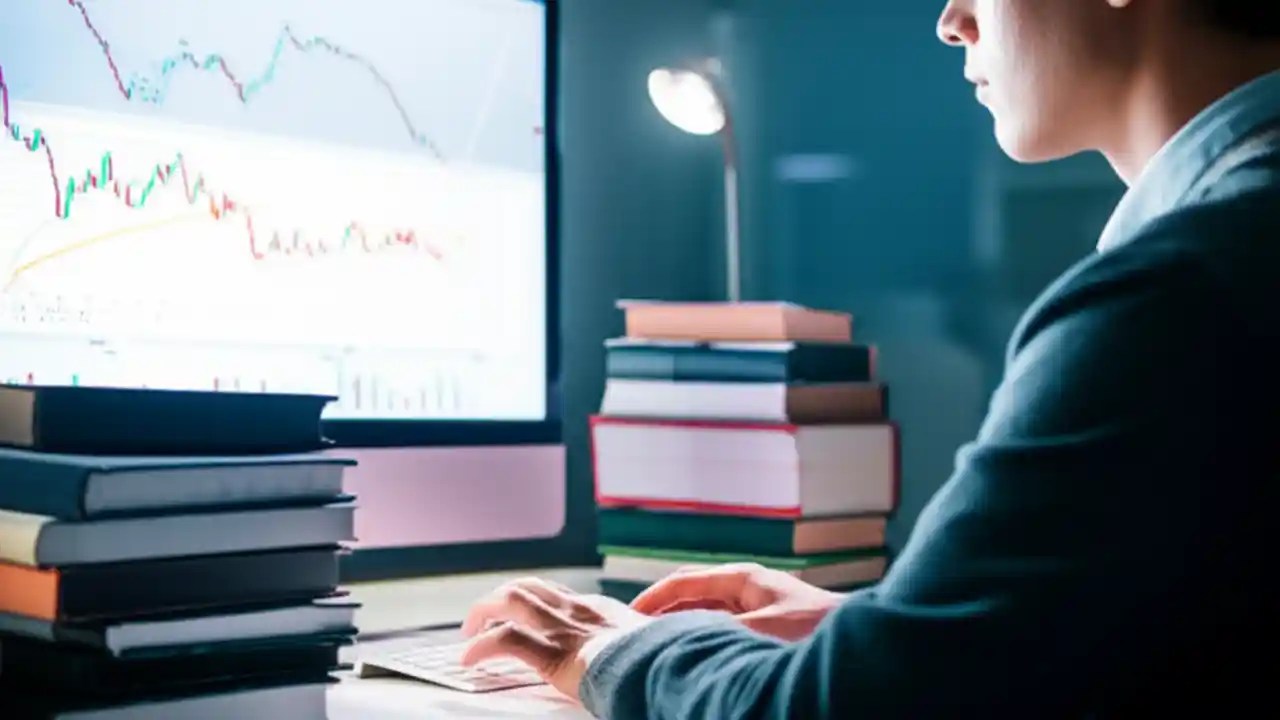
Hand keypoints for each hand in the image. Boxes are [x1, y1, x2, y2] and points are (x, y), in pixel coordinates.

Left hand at [460, 577, 651, 699]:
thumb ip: (635, 646)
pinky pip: (506, 641)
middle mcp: (577, 612)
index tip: (514, 611)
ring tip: (469, 632)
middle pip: (527, 587)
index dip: (528, 598)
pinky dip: (481, 648)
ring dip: (483, 612)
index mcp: (599, 611)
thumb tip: (638, 658)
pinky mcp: (553, 655)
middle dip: (497, 599)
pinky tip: (470, 659)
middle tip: (481, 618)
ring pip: (511, 601)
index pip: (554, 593)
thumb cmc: (662, 662)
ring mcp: (564, 630)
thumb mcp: (651, 646)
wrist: (665, 667)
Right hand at [630, 563, 845, 640]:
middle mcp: (744, 586)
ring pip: (704, 611)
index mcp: (741, 578)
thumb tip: (684, 637)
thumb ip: (722, 630)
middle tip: (633, 631)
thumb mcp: (763, 627)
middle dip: (662, 611)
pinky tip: (690, 650)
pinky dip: (700, 633)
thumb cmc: (816, 625)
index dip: (653, 597)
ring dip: (681, 624)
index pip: (684, 581)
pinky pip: (720, 624)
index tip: (628, 614)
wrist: (857, 635)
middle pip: (691, 594)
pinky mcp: (762, 621)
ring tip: (655, 642)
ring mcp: (754, 603)